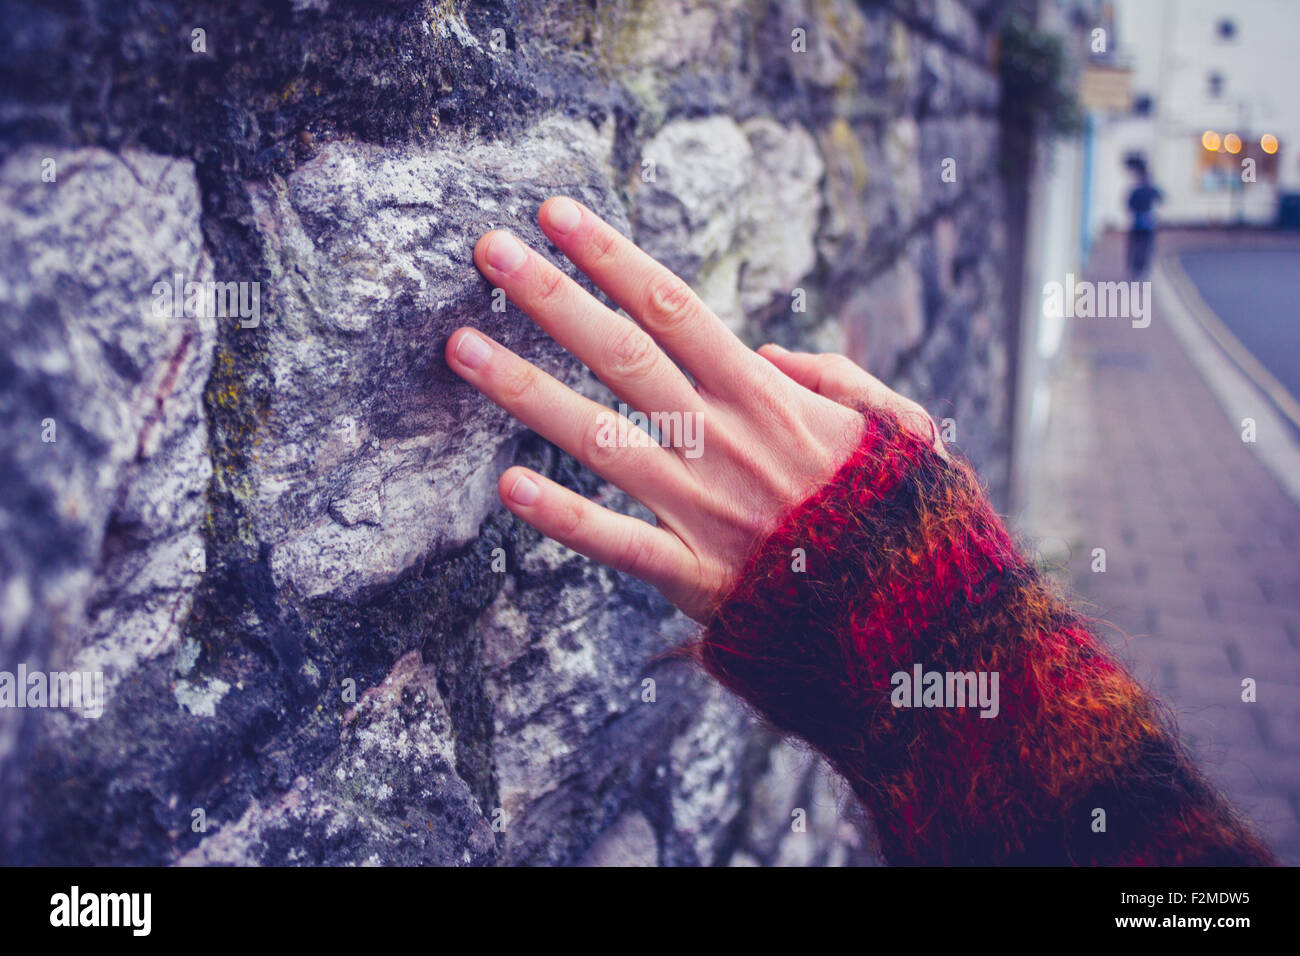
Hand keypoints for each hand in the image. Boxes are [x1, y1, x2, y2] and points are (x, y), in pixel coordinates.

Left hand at [446, 197, 940, 621]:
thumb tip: (767, 351)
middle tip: (486, 250)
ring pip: (602, 438)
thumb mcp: (897, 427)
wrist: (920, 621)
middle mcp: (727, 441)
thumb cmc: (901, 517)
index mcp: (770, 399)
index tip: (556, 216)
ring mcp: (706, 509)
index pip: (676, 308)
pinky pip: (620, 544)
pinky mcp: (697, 579)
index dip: (612, 258)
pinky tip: (507, 486)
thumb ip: (836, 377)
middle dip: (551, 297)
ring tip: (461, 348)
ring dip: (525, 390)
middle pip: (625, 355)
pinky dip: (563, 517)